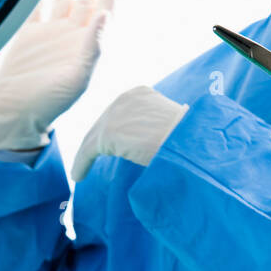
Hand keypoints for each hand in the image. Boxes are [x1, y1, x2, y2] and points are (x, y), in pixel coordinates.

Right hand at [0, 0, 115, 151]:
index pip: (103, 7)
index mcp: (86, 46)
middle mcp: (71, 37)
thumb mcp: (76, 79)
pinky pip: (37, 6)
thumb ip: (92, 47)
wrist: (15, 115)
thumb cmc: (49, 104)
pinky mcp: (28, 36)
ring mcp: (50, 35)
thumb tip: (105, 14)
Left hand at [71, 85, 186, 180]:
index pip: (117, 114)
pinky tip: (78, 176)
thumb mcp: (167, 125)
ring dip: (85, 157)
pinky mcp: (110, 133)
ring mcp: (116, 114)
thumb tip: (144, 141)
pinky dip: (82, 164)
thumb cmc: (187, 139)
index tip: (104, 146)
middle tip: (86, 160)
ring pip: (93, 138)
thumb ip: (149, 127)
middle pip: (101, 124)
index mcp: (140, 94)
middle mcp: (125, 99)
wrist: (192, 142)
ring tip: (79, 172)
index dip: (109, 132)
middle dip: (93, 143)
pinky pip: (88, 151)